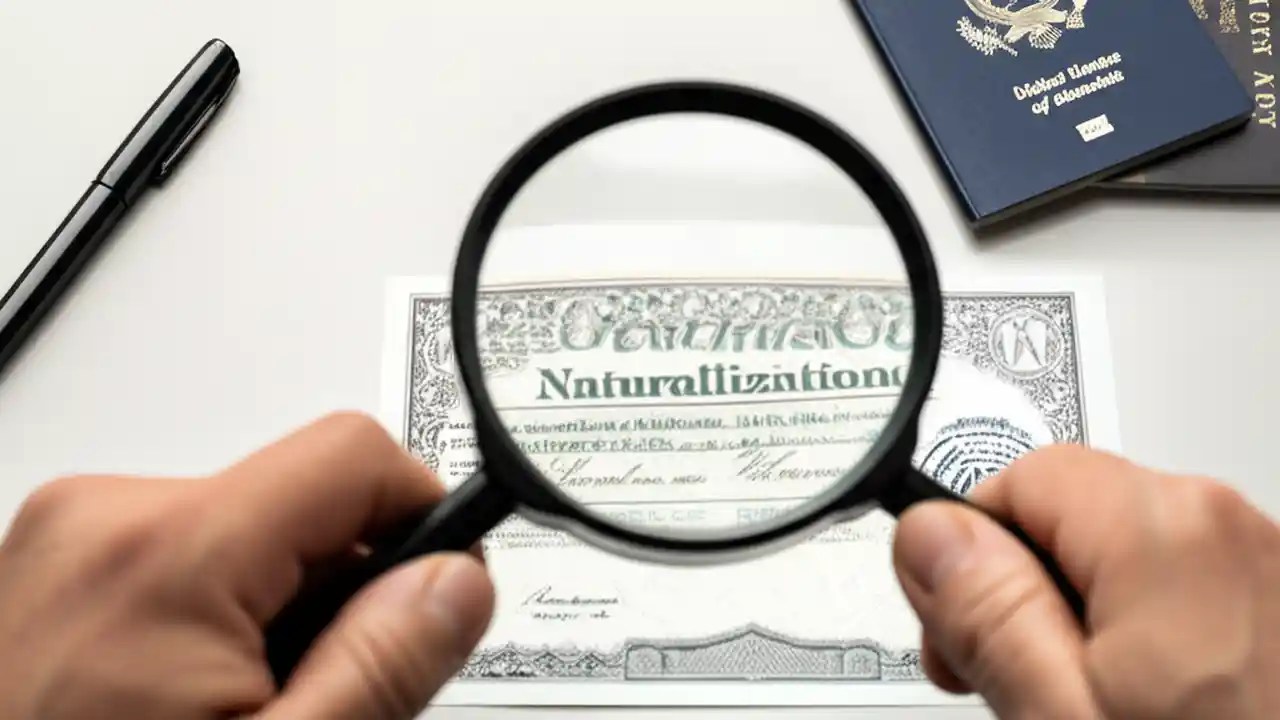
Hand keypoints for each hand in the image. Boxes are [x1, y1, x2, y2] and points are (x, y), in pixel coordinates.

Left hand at [0, 412, 493, 719]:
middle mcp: (103, 519)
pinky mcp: (50, 565)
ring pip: (243, 529)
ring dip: (272, 607)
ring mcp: (63, 540)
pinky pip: (180, 552)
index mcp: (168, 554)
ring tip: (234, 709)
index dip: (422, 517)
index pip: (355, 453)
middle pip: (301, 497)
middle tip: (318, 693)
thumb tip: (457, 582)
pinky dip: (212, 614)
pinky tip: (184, 699)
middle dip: (339, 588)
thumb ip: (378, 667)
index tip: (432, 591)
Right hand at [893, 445, 1279, 718]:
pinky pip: (1185, 595)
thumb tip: (927, 534)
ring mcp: (1271, 569)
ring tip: (1092, 712)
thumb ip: (986, 611)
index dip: (968, 558)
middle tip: (1019, 686)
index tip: (961, 635)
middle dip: (1024, 592)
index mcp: (1164, 529)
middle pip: (1071, 514)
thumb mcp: (1062, 719)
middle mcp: (1229, 528)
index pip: (1015, 480)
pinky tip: (1151, 712)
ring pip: (1126, 559)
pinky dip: (1149, 641)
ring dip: (1085, 623)